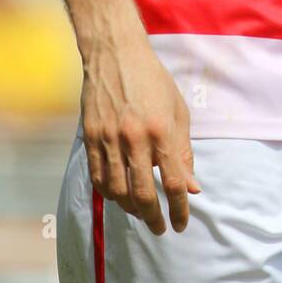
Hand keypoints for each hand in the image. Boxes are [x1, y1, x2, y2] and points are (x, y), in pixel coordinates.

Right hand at [81, 31, 200, 235]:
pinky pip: (98, 177)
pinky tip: (119, 197)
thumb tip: (191, 188)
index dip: (179, 208)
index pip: (172, 182)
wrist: (115, 54)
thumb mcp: (178, 111)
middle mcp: (133, 138)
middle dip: (153, 217)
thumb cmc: (153, 81)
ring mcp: (108, 139)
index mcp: (160, 130)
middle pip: (142, 194)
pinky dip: (110, 194)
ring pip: (117, 191)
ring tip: (142, 213)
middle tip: (161, 227)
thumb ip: (184, 151)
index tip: (182, 223)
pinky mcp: (90, 138)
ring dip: (131, 209)